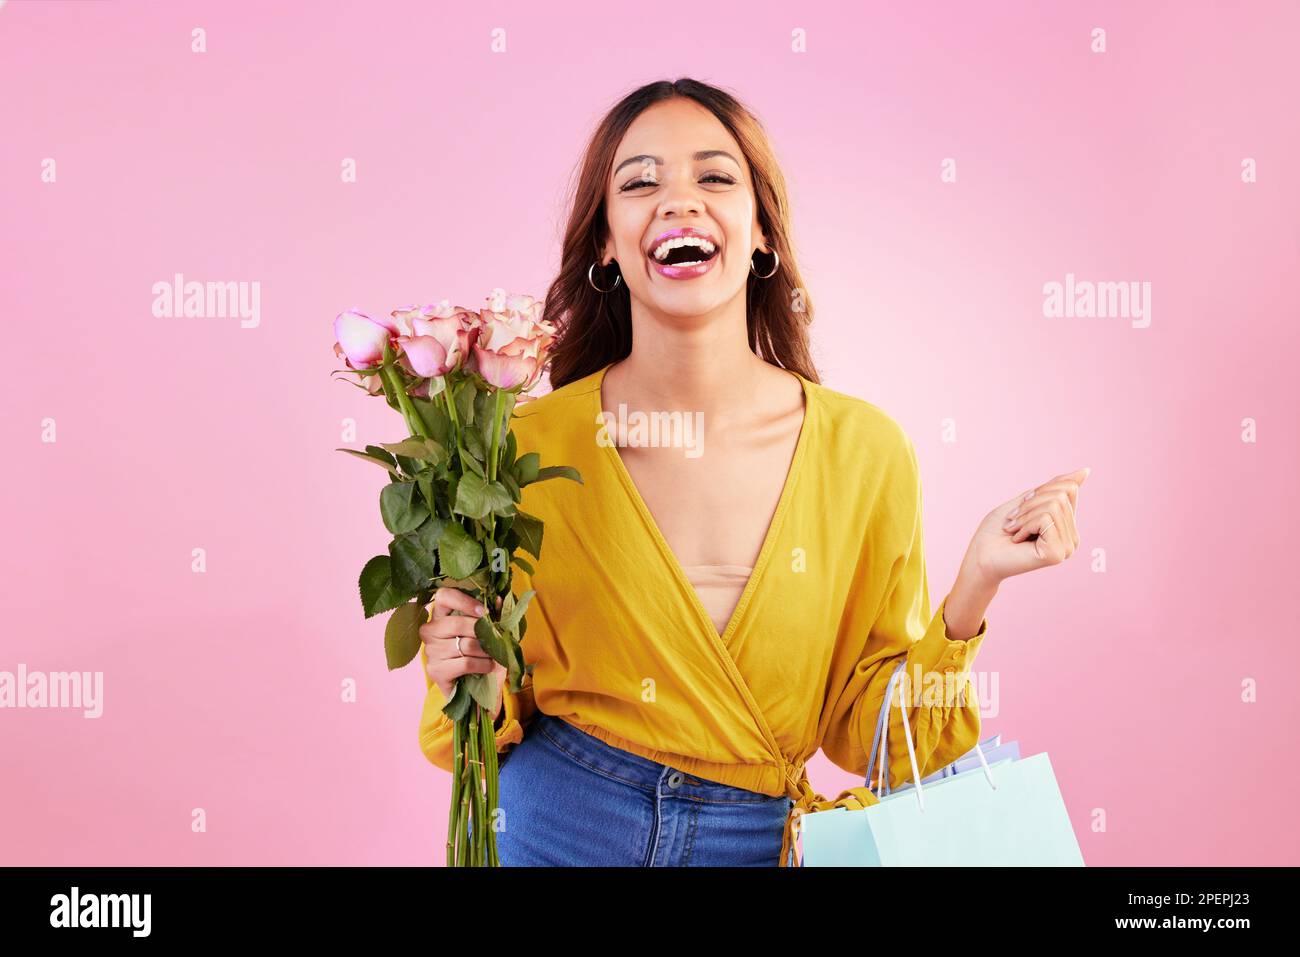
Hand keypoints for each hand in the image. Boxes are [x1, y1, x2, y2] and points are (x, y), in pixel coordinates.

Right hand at [419, 589, 506, 720]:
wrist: (476, 687)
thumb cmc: (481, 653)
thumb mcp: (487, 631)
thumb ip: (491, 614)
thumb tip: (497, 599)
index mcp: (440, 614)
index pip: (444, 596)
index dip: (464, 601)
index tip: (483, 612)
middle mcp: (430, 631)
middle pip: (456, 623)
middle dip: (482, 632)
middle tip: (495, 639)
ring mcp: (430, 651)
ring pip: (466, 645)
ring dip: (486, 651)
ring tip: (492, 655)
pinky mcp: (435, 671)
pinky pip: (465, 663)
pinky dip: (483, 664)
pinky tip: (488, 667)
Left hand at [963, 467, 1089, 584]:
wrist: (979, 556)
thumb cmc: (997, 530)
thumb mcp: (1026, 501)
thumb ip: (1054, 489)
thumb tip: (1086, 471)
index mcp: (1066, 525)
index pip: (1068, 489)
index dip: (1040, 491)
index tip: (1020, 508)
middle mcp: (1072, 538)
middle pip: (1061, 496)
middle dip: (1029, 504)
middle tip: (1011, 522)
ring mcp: (1067, 548)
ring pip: (1054, 506)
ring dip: (1025, 515)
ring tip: (1013, 530)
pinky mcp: (1057, 554)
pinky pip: (1046, 519)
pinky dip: (1025, 524)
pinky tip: (1017, 540)